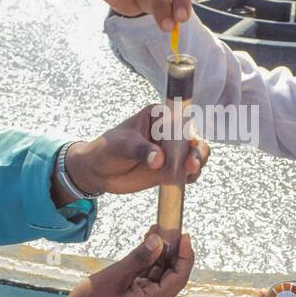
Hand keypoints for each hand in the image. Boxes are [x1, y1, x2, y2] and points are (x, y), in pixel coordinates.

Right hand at [60, 227, 194, 296]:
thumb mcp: (116, 276)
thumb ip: (139, 258)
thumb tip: (159, 241)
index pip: (179, 277)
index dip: (185, 255)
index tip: (184, 235)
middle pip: (171, 275)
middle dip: (171, 251)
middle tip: (168, 227)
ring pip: (159, 275)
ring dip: (158, 255)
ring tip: (155, 230)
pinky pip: (147, 279)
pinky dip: (147, 263)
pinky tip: (145, 246)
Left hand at [62, 104, 209, 196]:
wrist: (99, 171)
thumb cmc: (107, 149)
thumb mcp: (122, 146)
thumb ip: (140, 150)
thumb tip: (159, 159)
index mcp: (159, 117)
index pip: (179, 117)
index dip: (188, 127)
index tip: (189, 138)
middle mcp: (169, 132)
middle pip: (192, 137)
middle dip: (196, 149)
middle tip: (191, 163)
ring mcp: (172, 152)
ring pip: (194, 154)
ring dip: (196, 162)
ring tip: (189, 171)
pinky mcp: (171, 169)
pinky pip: (188, 172)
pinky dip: (191, 175)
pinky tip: (185, 179)